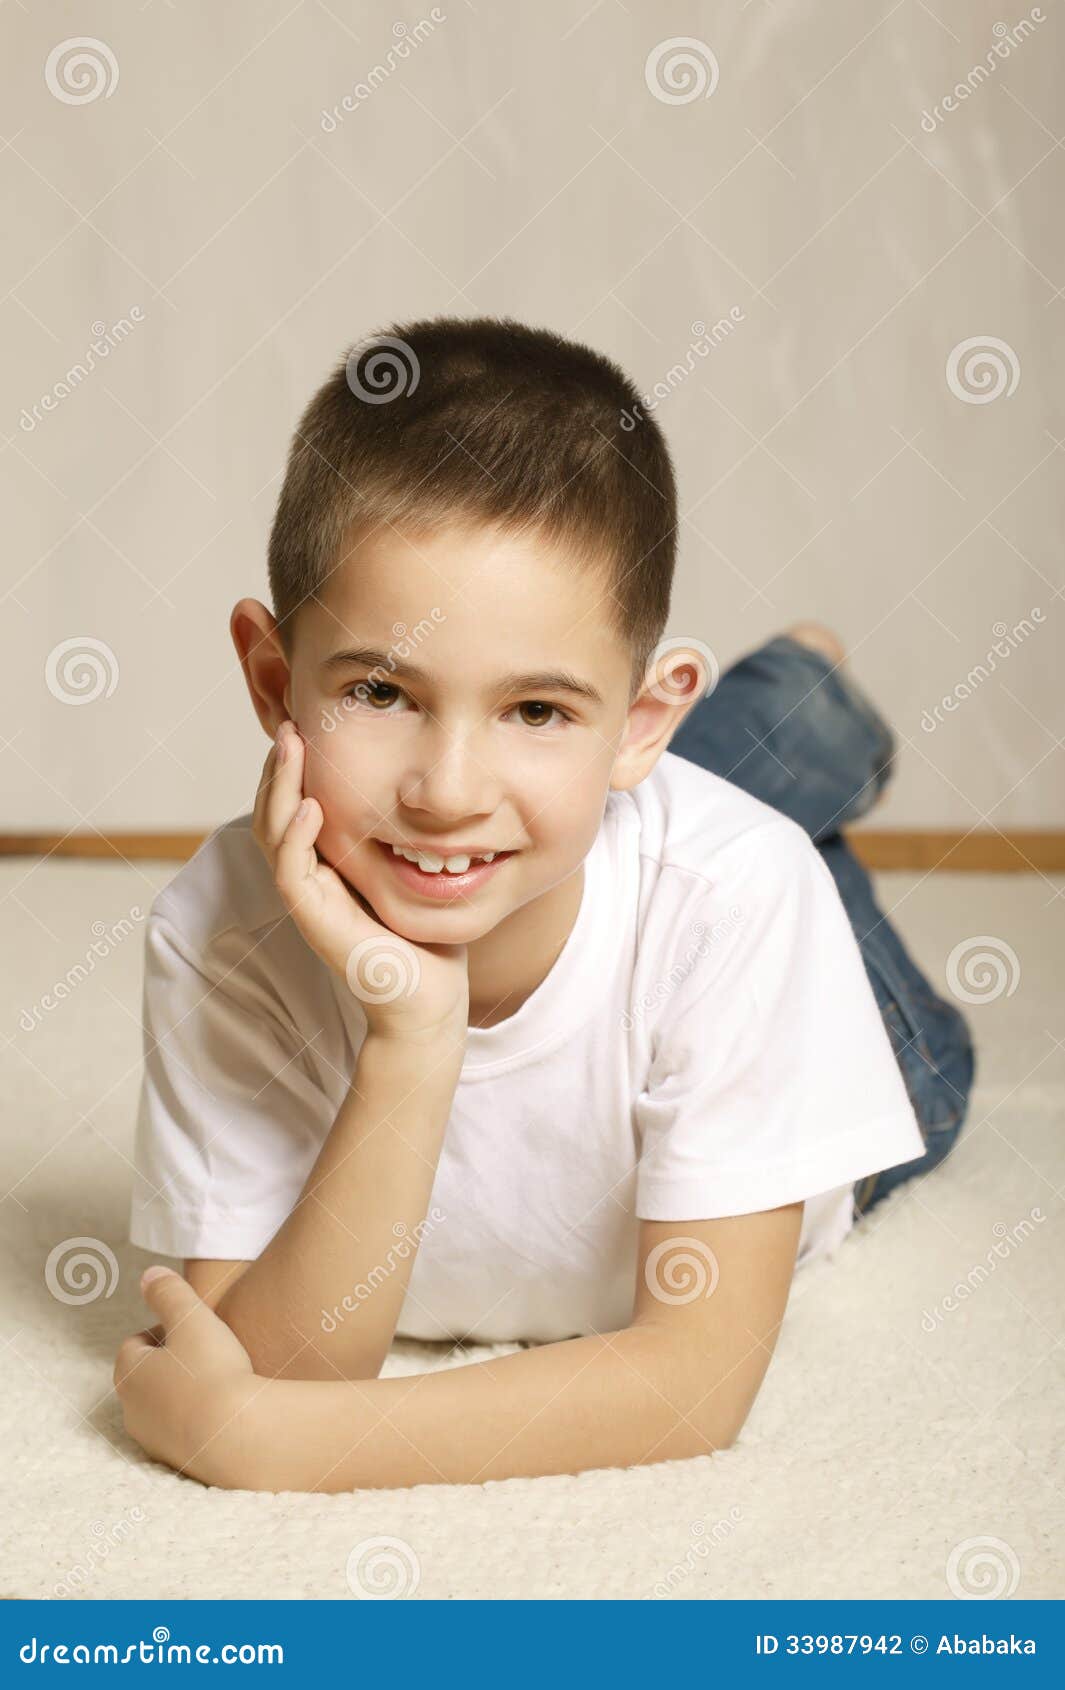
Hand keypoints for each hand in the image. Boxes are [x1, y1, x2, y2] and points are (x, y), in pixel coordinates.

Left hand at [113, 1266, 258, 1488]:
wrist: (239, 1437)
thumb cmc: (214, 1371)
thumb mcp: (192, 1317)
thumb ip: (168, 1291)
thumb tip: (149, 1275)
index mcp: (128, 1373)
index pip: (136, 1342)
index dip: (166, 1330)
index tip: (196, 1329)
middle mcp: (132, 1411)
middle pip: (148, 1376)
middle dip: (173, 1363)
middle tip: (209, 1352)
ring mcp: (154, 1441)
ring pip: (165, 1406)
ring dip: (186, 1392)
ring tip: (222, 1381)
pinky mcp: (179, 1462)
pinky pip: (185, 1432)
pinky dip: (200, 1418)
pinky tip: (228, 1410)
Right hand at [252, 719, 469, 1042]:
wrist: (429, 998)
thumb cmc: (428, 937)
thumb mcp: (418, 867)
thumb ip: (410, 830)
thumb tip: (431, 783)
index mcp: (328, 861)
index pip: (297, 801)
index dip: (298, 763)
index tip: (310, 719)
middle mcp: (310, 876)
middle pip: (275, 808)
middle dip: (280, 763)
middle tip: (291, 721)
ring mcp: (307, 898)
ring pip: (274, 832)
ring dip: (279, 786)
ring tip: (290, 744)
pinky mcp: (313, 921)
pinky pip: (292, 871)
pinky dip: (295, 836)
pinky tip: (312, 805)